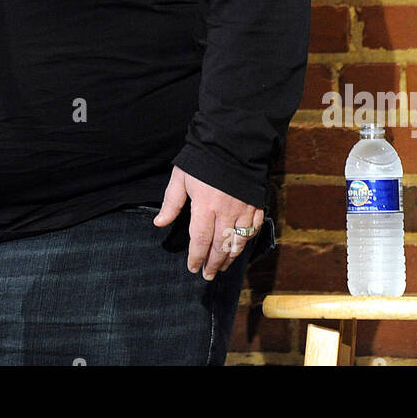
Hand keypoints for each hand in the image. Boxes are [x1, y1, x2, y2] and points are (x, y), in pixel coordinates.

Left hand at [154, 165, 263, 280]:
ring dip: (229, 257)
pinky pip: (253, 229)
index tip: (193, 267)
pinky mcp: (256, 205)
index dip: (196, 257)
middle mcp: (225, 213)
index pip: (200, 241)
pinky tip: (240, 246)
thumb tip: (159, 223)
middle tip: (208, 275)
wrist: (232, 142)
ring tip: (222, 266)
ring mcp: (243, 210)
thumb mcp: (181, 177)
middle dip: (213, 263)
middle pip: (219, 246)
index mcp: (204, 207)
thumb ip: (172, 202)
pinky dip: (247, 241)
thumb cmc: (202, 159)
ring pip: (238, 242)